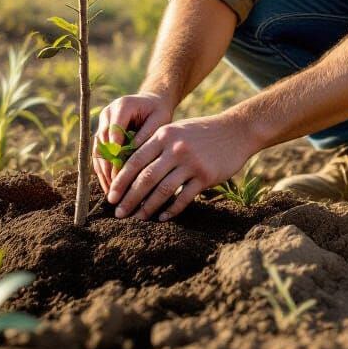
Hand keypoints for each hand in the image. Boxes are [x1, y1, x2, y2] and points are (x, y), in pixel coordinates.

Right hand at [91, 91, 173, 197]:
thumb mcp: (159, 120)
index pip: (114, 133)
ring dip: (103, 172)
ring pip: (98, 151)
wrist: (152, 102)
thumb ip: (146, 135)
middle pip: (102, 144)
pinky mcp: (102, 134)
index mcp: (122, 107)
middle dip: (108, 168)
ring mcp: (102, 124)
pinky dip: (103, 170)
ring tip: (112, 192)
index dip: (116, 155)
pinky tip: (110, 186)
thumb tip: (133, 156)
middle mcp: (107, 114)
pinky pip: (99, 154)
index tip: (122, 175)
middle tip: (116, 189)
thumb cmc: (159, 112)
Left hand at [107, 112, 258, 221]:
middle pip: (145, 178)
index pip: (135, 160)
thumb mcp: (177, 130)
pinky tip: (162, 217)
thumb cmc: (202, 132)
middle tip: (118, 213)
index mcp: (164, 135)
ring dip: (147, 208)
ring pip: (162, 190)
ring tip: (137, 218)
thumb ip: (156, 145)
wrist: (236, 130)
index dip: (121, 181)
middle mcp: (175, 148)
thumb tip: (129, 167)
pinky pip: (183, 198)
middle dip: (129, 198)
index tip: (111, 197)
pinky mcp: (205, 176)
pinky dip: (171, 210)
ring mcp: (191, 162)